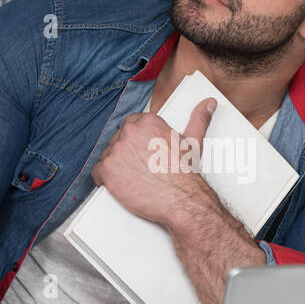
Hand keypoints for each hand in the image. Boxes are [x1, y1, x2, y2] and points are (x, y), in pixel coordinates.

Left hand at [90, 98, 216, 225]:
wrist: (180, 199)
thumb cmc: (185, 174)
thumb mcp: (193, 141)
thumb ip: (199, 118)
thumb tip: (208, 104)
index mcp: (147, 122)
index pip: (130, 124)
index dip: (134, 140)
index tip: (139, 150)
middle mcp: (130, 132)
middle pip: (117, 140)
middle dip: (124, 153)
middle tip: (137, 167)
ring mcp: (116, 151)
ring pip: (107, 156)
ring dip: (114, 166)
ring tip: (130, 178)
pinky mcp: (107, 170)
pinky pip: (97, 172)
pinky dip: (103, 180)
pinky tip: (116, 185)